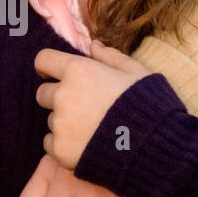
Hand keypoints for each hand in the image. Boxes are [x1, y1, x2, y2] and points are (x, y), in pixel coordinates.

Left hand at [34, 39, 149, 171]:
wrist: (155, 147)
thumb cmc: (149, 105)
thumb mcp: (136, 72)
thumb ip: (110, 57)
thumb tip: (93, 46)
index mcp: (78, 71)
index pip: (43, 60)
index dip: (48, 67)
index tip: (54, 75)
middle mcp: (63, 95)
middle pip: (43, 93)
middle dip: (58, 97)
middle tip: (83, 107)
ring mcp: (60, 124)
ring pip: (51, 120)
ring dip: (64, 122)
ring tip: (93, 129)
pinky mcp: (60, 150)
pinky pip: (51, 143)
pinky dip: (64, 145)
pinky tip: (87, 146)